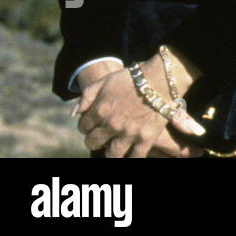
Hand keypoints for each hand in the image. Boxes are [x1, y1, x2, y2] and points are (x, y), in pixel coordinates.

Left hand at [74, 56, 206, 157]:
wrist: (162, 77)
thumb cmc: (132, 78)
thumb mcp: (105, 81)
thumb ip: (86, 96)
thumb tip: (74, 114)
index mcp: (100, 110)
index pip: (83, 127)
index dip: (87, 124)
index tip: (95, 122)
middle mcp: (112, 125)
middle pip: (93, 142)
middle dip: (95, 138)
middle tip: (103, 134)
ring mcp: (129, 133)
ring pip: (111, 155)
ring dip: (109, 152)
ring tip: (113, 146)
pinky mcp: (146, 138)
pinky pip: (134, 157)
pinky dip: (130, 157)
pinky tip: (129, 153)